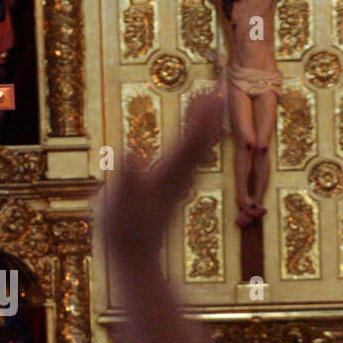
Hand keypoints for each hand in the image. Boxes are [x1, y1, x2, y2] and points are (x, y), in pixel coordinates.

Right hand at [101, 91, 224, 267]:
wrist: (136, 256)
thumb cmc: (124, 231)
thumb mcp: (120, 203)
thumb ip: (128, 178)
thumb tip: (130, 151)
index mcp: (169, 174)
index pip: (191, 140)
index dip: (202, 116)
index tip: (214, 94)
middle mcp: (180, 176)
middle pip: (201, 139)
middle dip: (210, 113)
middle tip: (222, 86)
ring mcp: (179, 182)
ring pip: (198, 147)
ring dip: (205, 122)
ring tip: (212, 99)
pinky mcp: (173, 186)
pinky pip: (190, 156)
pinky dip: (195, 138)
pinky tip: (197, 131)